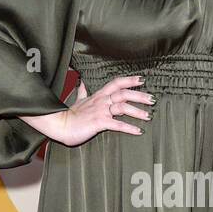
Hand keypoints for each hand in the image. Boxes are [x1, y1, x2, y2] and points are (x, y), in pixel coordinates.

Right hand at [20, 74, 153, 146]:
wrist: (59, 125)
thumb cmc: (70, 115)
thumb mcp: (77, 100)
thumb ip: (82, 92)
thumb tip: (81, 83)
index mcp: (98, 95)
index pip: (116, 83)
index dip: (129, 80)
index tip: (142, 79)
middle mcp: (101, 101)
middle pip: (124, 94)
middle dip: (140, 95)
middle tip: (153, 99)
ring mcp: (100, 111)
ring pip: (123, 107)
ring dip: (138, 112)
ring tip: (148, 116)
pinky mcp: (99, 123)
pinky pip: (117, 125)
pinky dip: (129, 128)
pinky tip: (139, 131)